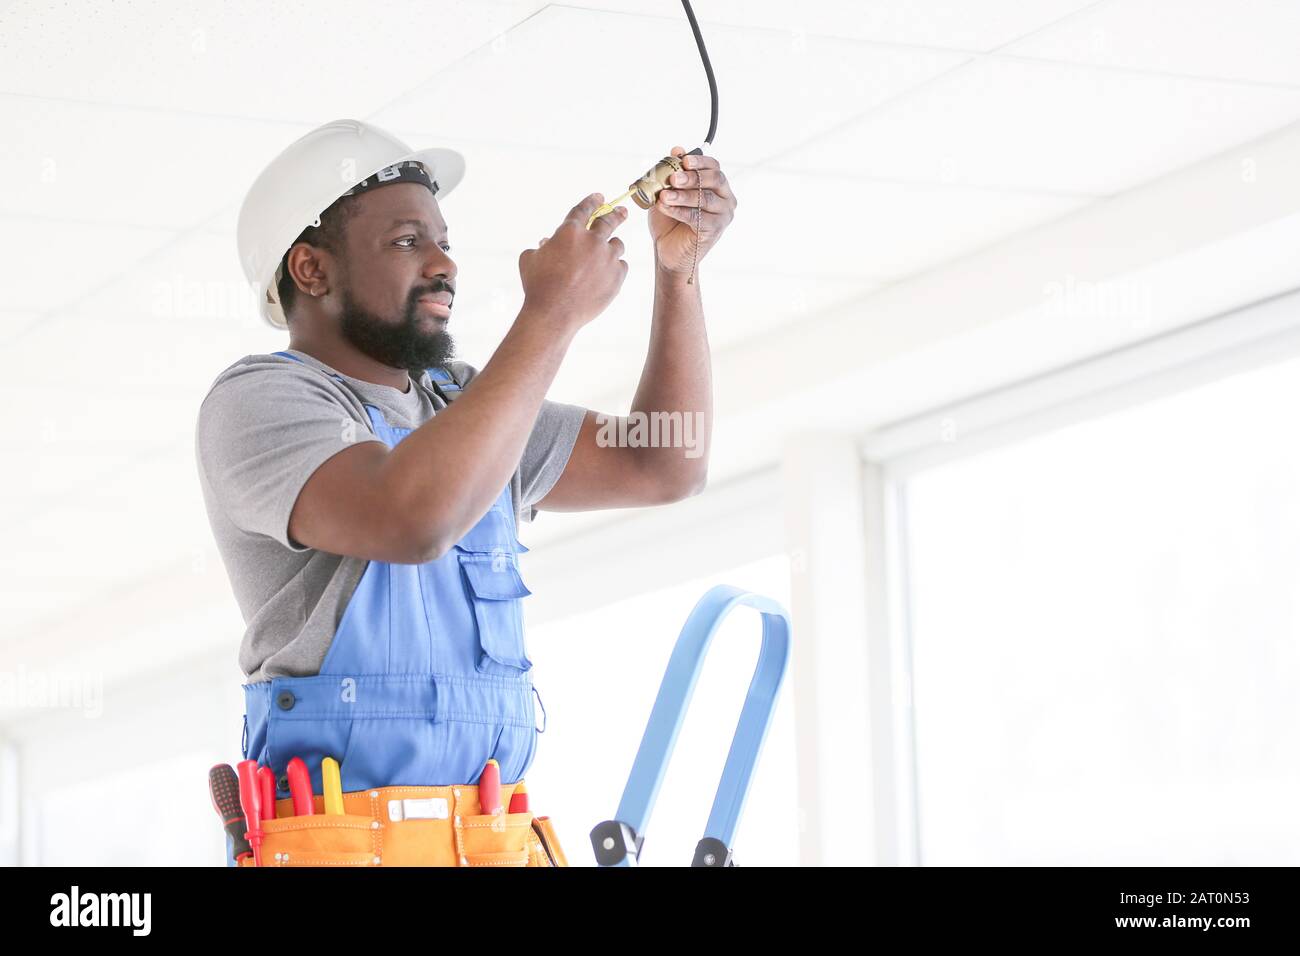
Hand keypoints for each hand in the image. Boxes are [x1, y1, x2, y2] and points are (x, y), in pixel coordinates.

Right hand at [518, 193, 629, 332]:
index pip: (584, 209)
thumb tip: (548, 243)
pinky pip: (621, 266)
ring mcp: (607, 258)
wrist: (554, 314)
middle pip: (610, 220)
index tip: (599, 197)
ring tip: (608, 251)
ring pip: (617, 245)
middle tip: (622, 211)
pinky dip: (614, 268)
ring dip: (612, 246)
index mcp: (570, 231)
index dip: (593, 201)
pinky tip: (607, 273)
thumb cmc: (537, 286)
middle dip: (617, 214)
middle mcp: (592, 240)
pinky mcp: (617, 277)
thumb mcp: (530, 259)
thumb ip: (541, 246)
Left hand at [648, 146, 736, 276]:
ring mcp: (723, 215)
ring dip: (682, 196)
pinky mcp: (714, 230)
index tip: (684, 160)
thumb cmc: (669, 220)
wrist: (668, 250)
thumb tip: (677, 149)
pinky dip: (679, 211)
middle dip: (692, 177)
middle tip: (673, 178)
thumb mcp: (667, 192)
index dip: (700, 161)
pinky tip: (665, 206)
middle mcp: (725, 198)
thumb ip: (672, 172)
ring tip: (664, 195)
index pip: (714, 167)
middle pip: (714, 180)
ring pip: (705, 199)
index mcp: (716, 185)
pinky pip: (697, 216)